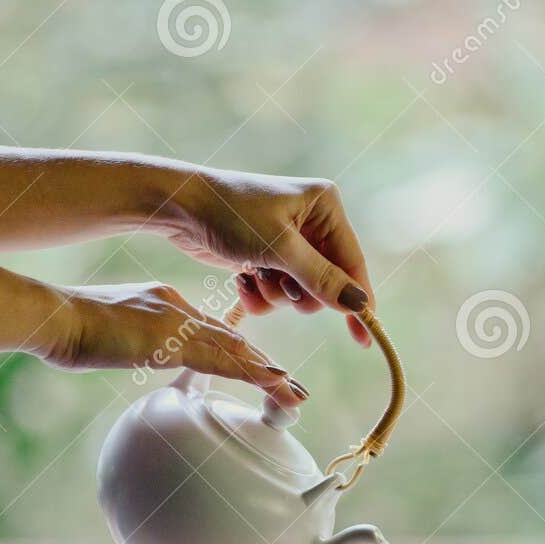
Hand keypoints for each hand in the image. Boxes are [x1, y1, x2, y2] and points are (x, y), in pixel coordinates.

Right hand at [38, 282, 307, 407]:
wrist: (53, 316)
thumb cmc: (66, 327)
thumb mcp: (107, 333)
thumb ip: (132, 340)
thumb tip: (141, 351)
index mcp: (164, 303)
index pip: (210, 328)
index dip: (238, 349)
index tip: (260, 365)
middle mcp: (177, 307)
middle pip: (230, 338)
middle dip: (261, 363)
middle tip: (290, 384)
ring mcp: (176, 321)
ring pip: (233, 350)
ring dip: (267, 373)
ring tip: (294, 393)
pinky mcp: (171, 339)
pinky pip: (221, 359)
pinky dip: (251, 373)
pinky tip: (273, 383)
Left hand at [165, 168, 376, 346]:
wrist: (179, 208)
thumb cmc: (230, 214)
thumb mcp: (279, 248)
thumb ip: (321, 279)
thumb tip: (359, 303)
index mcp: (325, 207)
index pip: (352, 262)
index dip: (357, 300)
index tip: (365, 336)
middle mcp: (312, 222)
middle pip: (326, 284)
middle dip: (298, 292)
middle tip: (277, 281)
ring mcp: (288, 241)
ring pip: (298, 293)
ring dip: (273, 293)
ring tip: (251, 272)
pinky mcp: (266, 257)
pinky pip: (275, 293)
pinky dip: (258, 293)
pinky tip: (240, 278)